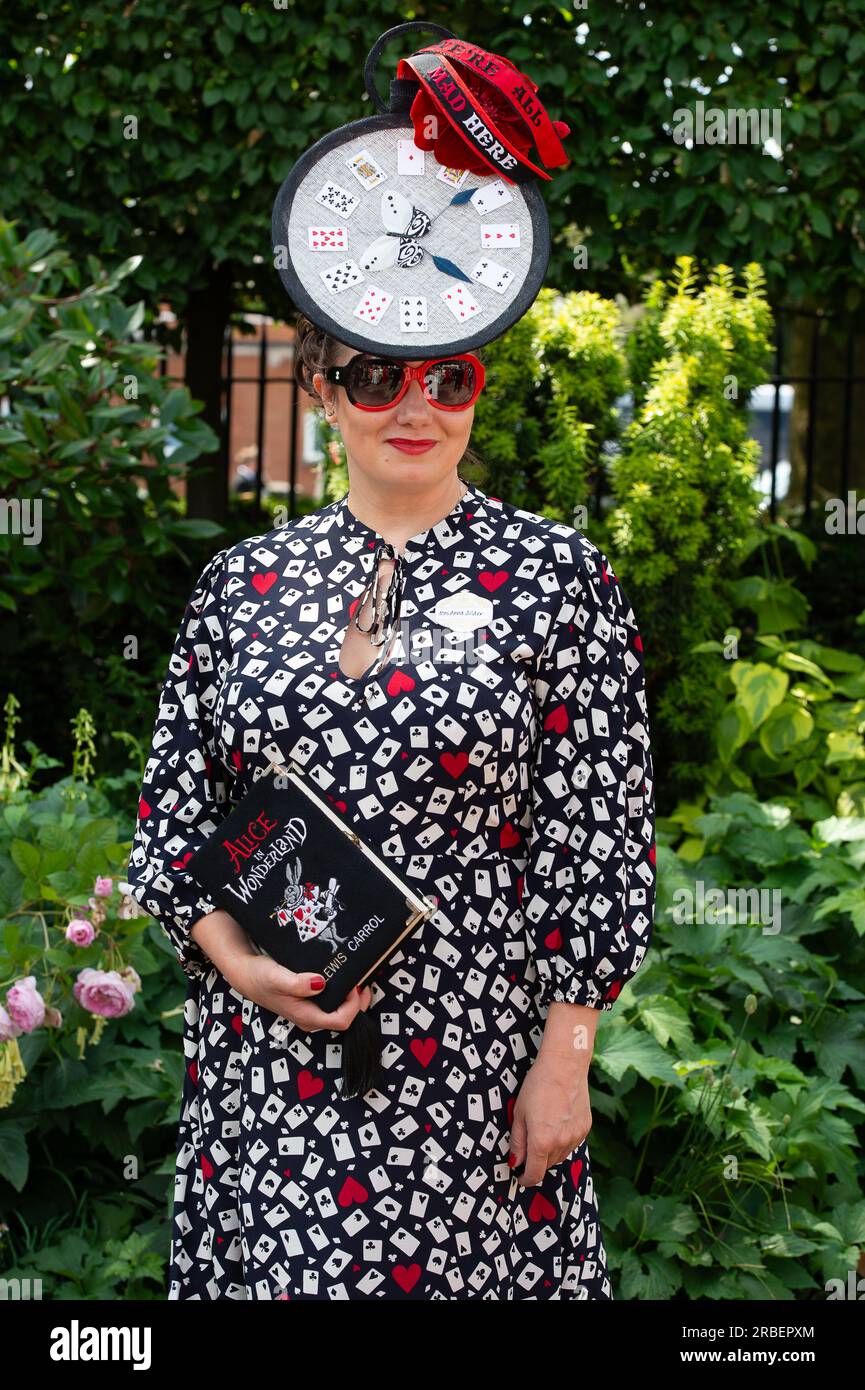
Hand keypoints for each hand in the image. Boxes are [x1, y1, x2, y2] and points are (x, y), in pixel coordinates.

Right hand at [189, 908, 370, 1031]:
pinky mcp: (310, 1002)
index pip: (341, 1021)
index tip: (355, 985)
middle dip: (359, 1001)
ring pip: (341, 1010)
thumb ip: (298, 983)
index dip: (354, 1005)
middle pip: (346, 1018)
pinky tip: (344, 976)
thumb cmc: (260, 977)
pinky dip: (344, 991)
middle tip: (363, 979)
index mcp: (306, 1016)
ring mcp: (311, 1011)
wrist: (246, 973)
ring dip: (353, 996)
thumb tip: (320, 983)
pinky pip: (333, 1002)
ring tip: (357, 976)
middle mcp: (311, 1018)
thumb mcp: (277, 977)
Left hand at [508, 1055, 592, 1186]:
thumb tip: (515, 1163)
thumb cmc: (537, 1086)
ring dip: (550, 1153)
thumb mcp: (519, 1114)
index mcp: (542, 1142)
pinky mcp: (585, 1128)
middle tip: (528, 1148)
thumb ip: (517, 1142)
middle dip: (536, 1162)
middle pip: (547, 1166)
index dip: (526, 1179)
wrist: (564, 1066)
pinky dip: (562, 1141)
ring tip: (542, 1131)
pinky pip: (571, 1144)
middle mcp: (561, 1143)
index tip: (520, 1177)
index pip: (535, 1174)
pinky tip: (556, 1124)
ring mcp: (576, 1137)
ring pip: (560, 1156)